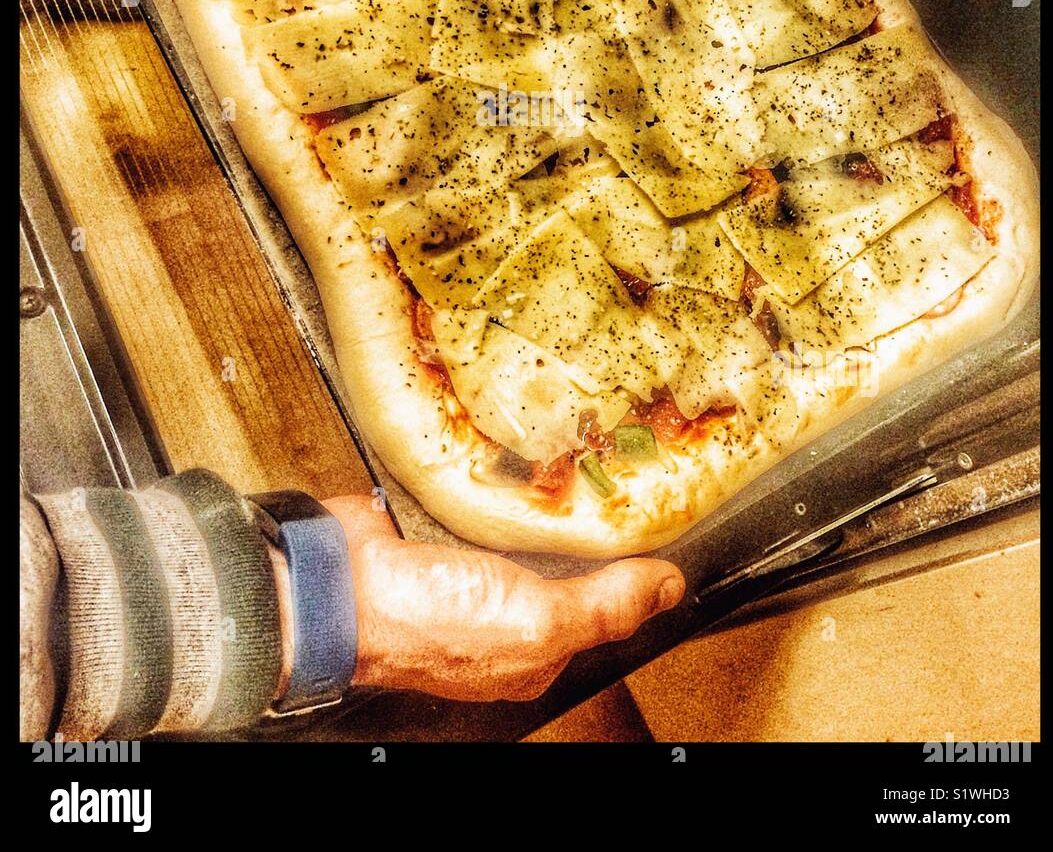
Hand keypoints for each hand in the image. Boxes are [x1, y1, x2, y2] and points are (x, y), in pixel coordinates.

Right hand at [272, 495, 685, 703]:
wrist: (333, 583)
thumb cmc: (423, 621)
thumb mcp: (537, 623)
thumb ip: (604, 607)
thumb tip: (668, 588)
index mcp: (530, 650)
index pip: (599, 611)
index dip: (628, 570)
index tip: (656, 521)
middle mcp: (499, 613)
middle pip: (561, 565)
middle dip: (583, 524)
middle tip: (612, 472)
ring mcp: (464, 571)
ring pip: (521, 528)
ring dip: (538, 494)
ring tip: (568, 451)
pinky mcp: (434, 529)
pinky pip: (477, 500)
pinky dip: (492, 478)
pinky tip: (507, 454)